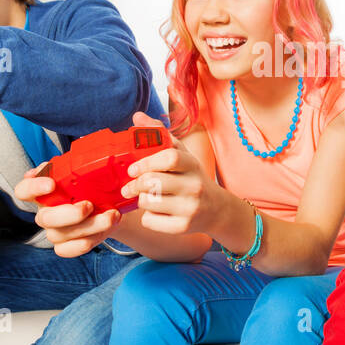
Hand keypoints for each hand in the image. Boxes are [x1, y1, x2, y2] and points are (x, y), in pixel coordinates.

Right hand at [14, 169, 121, 258]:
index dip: (33, 188)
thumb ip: (74, 166)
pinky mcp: (64, 246)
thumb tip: (69, 163)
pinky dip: (87, 242)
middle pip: (45, 218)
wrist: (109, 206)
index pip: (23, 190)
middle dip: (70, 214)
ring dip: (90, 226)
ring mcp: (53, 231)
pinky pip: (68, 250)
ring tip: (112, 215)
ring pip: (61, 235)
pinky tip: (104, 230)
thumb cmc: (91, 187)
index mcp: (42, 192)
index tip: (51, 183)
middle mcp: (44, 212)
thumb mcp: (84, 173)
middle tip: (90, 205)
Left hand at [118, 111, 214, 234]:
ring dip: (141, 200)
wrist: (216, 209)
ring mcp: (190, 208)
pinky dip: (147, 217)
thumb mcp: (182, 154)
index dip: (147, 162)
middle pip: (154, 182)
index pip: (170, 158)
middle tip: (128, 187)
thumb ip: (159, 135)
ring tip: (144, 198)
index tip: (133, 168)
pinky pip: (152, 221)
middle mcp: (194, 186)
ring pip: (150, 202)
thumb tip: (137, 117)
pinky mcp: (184, 227)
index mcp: (192, 164)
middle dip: (135, 185)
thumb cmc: (191, 177)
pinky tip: (155, 212)